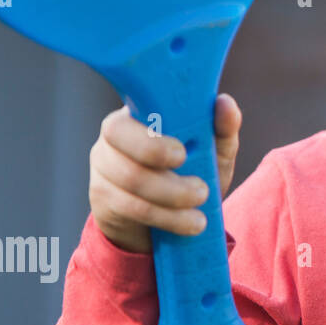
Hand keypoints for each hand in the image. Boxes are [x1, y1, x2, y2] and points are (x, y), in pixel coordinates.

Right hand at [87, 94, 242, 253]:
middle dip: (160, 161)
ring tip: (202, 209)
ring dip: (172, 198)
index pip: (135, 101)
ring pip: (130, 177)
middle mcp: (115, 132)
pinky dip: (167, 218)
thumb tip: (224, 103)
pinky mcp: (101, 195)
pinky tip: (191, 224)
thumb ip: (223, 129)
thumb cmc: (194, 172)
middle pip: (121, 136)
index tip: (182, 154)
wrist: (170, 219)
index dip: (155, 126)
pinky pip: (129, 206)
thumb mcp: (214, 152)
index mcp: (144, 111)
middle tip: (200, 188)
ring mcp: (103, 163)